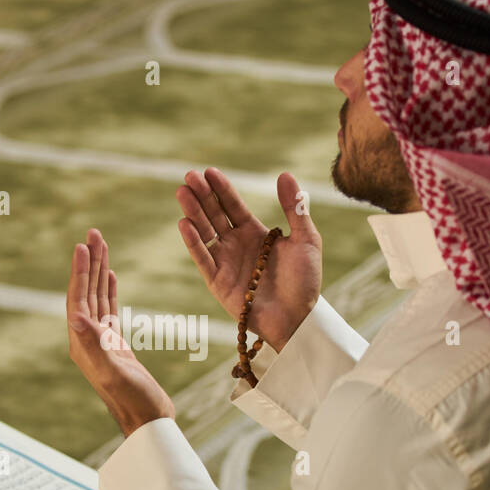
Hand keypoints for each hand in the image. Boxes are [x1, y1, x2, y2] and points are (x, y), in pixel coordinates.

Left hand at [66, 228, 175, 437]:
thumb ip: (94, 344)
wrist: (148, 423)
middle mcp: (88, 340)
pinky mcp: (117, 346)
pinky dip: (110, 291)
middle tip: (93, 233)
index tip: (82, 245)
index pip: (79, 300)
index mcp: (83, 344)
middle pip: (87, 293)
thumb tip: (75, 317)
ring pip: (99, 298)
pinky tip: (112, 277)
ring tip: (102, 244)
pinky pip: (110, 311)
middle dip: (90, 262)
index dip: (80, 272)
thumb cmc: (133, 401)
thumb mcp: (113, 372)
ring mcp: (102, 342)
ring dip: (100, 271)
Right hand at [176, 168, 321, 351]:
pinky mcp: (217, 282)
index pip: (233, 206)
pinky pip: (203, 258)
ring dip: (193, 213)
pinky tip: (185, 223)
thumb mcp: (306, 239)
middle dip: (202, 195)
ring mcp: (225, 262)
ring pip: (205, 232)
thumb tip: (284, 174)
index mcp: (254, 233)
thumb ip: (295, 209)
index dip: (221, 189)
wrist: (298, 317)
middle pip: (214, 215)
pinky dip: (193, 242)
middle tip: (189, 176)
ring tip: (183, 193)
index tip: (209, 172)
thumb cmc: (305, 280)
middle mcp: (236, 245)